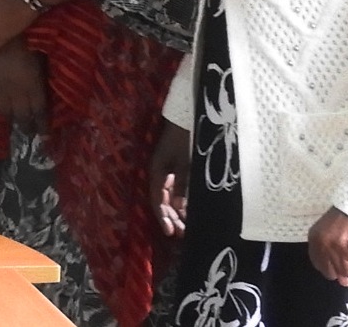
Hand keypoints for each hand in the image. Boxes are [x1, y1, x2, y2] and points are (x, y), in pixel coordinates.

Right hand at [0, 41, 47, 133]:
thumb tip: (46, 89)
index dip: (43, 126)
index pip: (40, 112)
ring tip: (14, 121)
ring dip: (11, 119)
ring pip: (5, 112)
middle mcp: (17, 93)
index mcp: (34, 87)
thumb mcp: (42, 60)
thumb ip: (43, 77)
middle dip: (27, 127)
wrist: (0, 31)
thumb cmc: (28, 41)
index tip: (46, 136)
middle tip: (30, 132)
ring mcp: (0, 89)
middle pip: (22, 116)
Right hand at [150, 121, 191, 236]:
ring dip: (178, 212)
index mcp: (158, 170)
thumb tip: (180, 208)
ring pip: (171, 197)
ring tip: (187, 228)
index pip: (158, 199)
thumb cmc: (187, 135)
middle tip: (182, 235)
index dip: (163, 216)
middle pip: (164, 201)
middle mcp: (161, 172)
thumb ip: (183, 183)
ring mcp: (170, 170)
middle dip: (171, 218)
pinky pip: (178, 190)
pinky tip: (190, 211)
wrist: (190, 113)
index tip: (170, 233)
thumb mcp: (186, 160)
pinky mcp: (179, 167)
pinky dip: (183, 202)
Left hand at [307, 208, 347, 285]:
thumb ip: (330, 255)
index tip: (338, 260)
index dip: (330, 266)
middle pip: (335, 272)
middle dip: (344, 266)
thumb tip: (344, 282)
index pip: (319, 265)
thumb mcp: (330, 232)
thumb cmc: (347, 217)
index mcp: (316, 239)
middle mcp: (327, 246)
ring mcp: (344, 250)